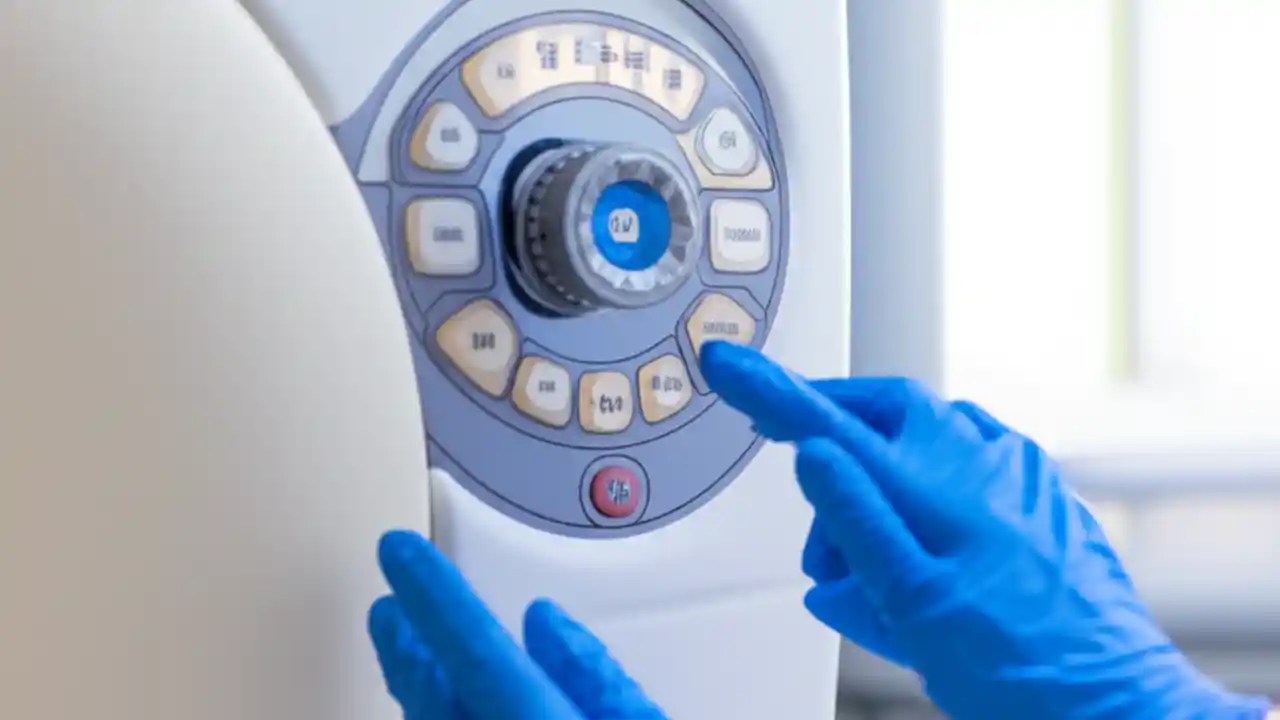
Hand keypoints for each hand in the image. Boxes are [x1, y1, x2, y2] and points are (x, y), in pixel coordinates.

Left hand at [368, 531, 665, 719]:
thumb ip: (598, 678)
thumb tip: (547, 625)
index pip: (474, 646)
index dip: (433, 590)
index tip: (400, 549)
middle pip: (431, 689)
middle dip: (407, 643)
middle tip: (386, 604)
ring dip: (414, 681)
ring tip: (405, 648)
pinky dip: (434, 713)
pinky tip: (439, 704)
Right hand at [701, 342, 1270, 719]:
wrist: (1118, 703)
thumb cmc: (1021, 665)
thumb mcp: (912, 600)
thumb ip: (856, 520)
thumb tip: (812, 451)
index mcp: (932, 481)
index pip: (827, 420)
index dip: (768, 390)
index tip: (726, 362)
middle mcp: (978, 460)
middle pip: (877, 420)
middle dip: (834, 457)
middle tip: (819, 530)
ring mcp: (1015, 475)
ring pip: (919, 452)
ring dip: (879, 501)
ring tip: (872, 587)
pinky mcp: (1039, 499)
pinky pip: (963, 474)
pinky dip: (924, 507)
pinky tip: (923, 571)